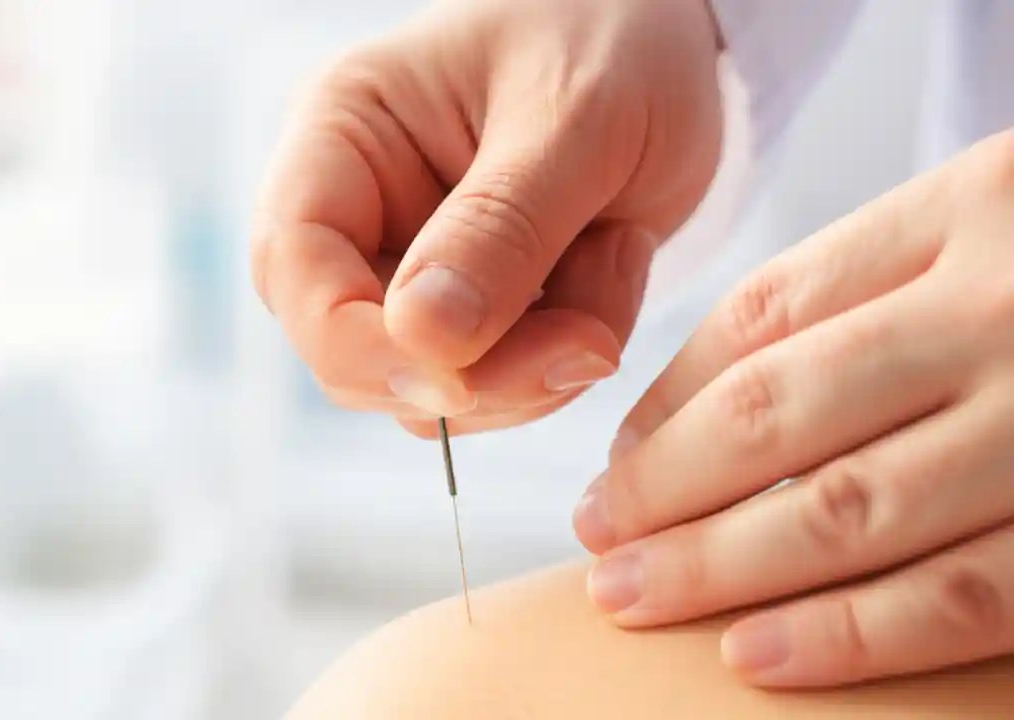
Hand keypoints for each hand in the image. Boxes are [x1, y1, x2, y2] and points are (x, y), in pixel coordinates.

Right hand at [251, 0, 721, 435]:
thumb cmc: (613, 35)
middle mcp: (360, 208)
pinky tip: (616, 264)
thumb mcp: (572, 116)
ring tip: (619, 254)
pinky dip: (567, 357)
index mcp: (343, 133)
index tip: (463, 382)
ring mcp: (413, 266)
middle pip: (353, 351)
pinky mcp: (474, 307)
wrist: (678, 38)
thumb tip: (425, 340)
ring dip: (539, 365)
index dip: (359, 346)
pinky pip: (498, 385)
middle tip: (590, 339)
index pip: (294, 267)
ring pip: (432, 388)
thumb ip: (500, 228)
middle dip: (476, 374)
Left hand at [575, 130, 1013, 686]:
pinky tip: (760, 655)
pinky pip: (972, 596)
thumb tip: (684, 409)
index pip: (762, 315)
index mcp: (969, 211)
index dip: (668, 402)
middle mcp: (1009, 310)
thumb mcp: (982, 226)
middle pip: (780, 415)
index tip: (617, 464)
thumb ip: (852, 296)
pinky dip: (855, 635)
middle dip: (667, 492)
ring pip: (852, 511)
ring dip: (722, 568)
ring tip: (633, 599)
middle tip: (596, 542)